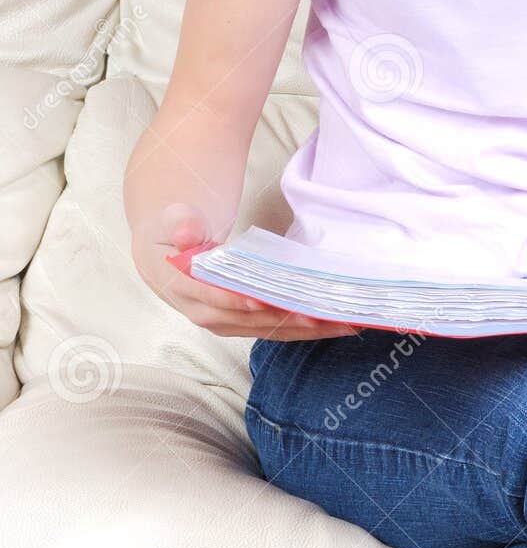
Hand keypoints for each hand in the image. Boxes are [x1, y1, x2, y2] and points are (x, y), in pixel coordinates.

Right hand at [132, 202, 361, 340]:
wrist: (166, 253)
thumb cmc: (171, 230)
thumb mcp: (172, 218)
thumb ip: (181, 222)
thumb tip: (186, 233)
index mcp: (181, 286)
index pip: (211, 297)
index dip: (236, 301)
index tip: (261, 300)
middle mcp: (202, 312)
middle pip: (247, 320)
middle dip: (284, 318)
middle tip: (319, 315)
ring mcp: (223, 321)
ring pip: (265, 329)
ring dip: (302, 329)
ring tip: (340, 323)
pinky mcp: (240, 323)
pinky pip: (273, 327)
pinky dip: (301, 328)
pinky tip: (330, 324)